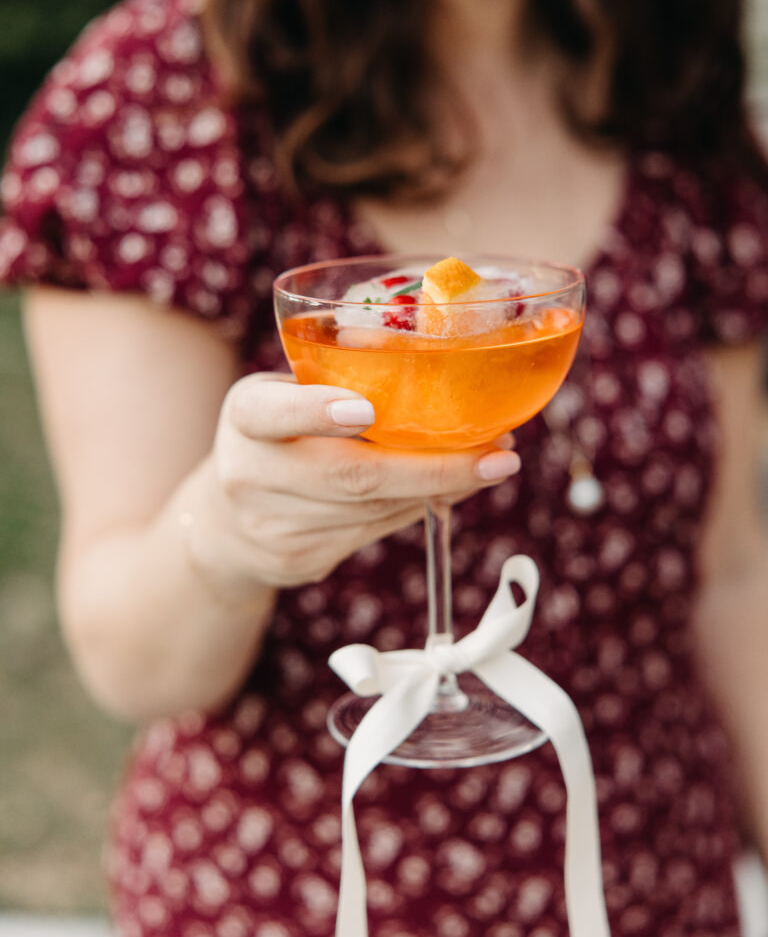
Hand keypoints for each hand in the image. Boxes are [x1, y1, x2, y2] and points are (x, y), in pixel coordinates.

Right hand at [188, 373, 519, 591]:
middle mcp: (249, 473)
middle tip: (496, 454)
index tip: (367, 411)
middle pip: (347, 475)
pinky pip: (373, 532)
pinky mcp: (297, 560)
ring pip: (373, 508)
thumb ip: (335, 383)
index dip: (317, 411)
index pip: (269, 412)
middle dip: (432, 466)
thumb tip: (440, 375)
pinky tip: (445, 489)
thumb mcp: (283, 396)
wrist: (223, 524)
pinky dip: (416, 507)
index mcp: (245, 415)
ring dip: (439, 486)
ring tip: (487, 463)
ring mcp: (272, 526)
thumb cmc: (275, 439)